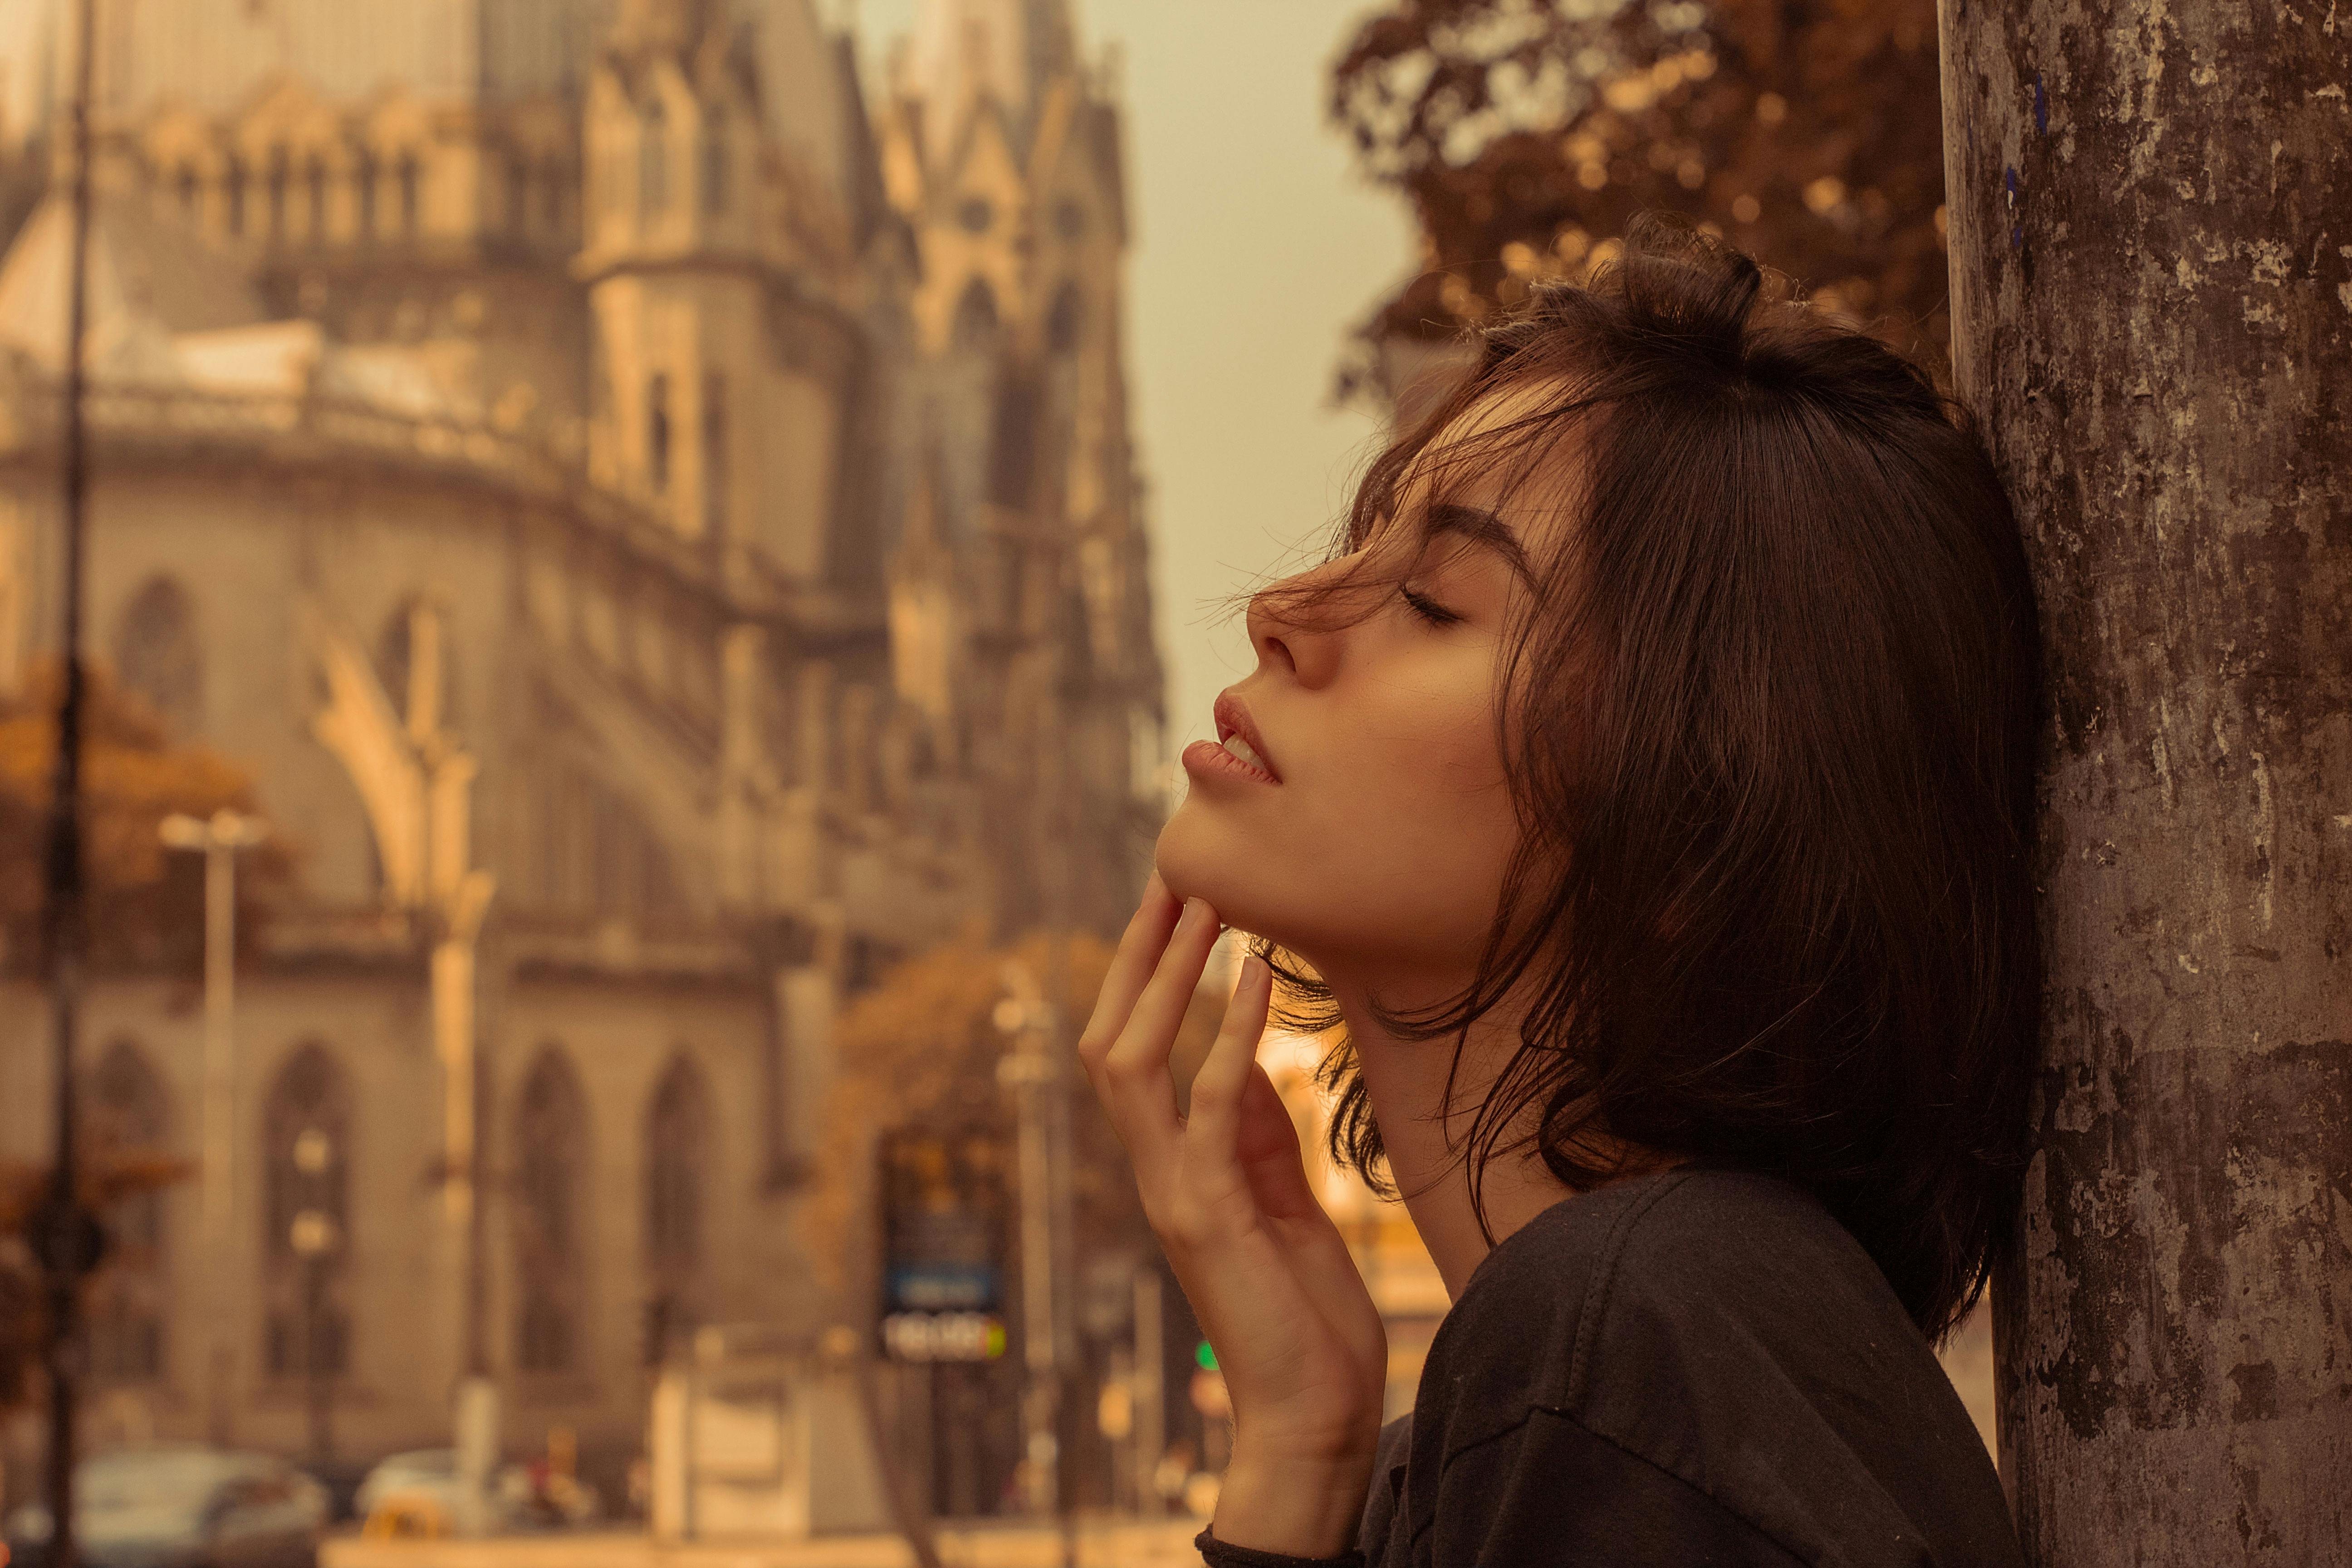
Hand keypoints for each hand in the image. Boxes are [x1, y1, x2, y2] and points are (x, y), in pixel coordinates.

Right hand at [1079, 876, 1388, 1557]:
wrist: (1311, 1413)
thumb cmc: (1303, 1310)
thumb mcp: (1279, 1195)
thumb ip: (1253, 1129)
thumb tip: (1244, 1051)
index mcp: (1169, 1164)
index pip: (1129, 1046)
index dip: (1144, 973)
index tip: (1178, 900)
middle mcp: (1153, 1169)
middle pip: (1110, 1035)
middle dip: (1139, 954)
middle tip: (1176, 872)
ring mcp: (1172, 1191)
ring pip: (1133, 1061)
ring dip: (1169, 977)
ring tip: (1206, 907)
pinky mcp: (1209, 1214)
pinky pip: (1209, 1107)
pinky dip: (1228, 1037)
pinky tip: (1254, 980)